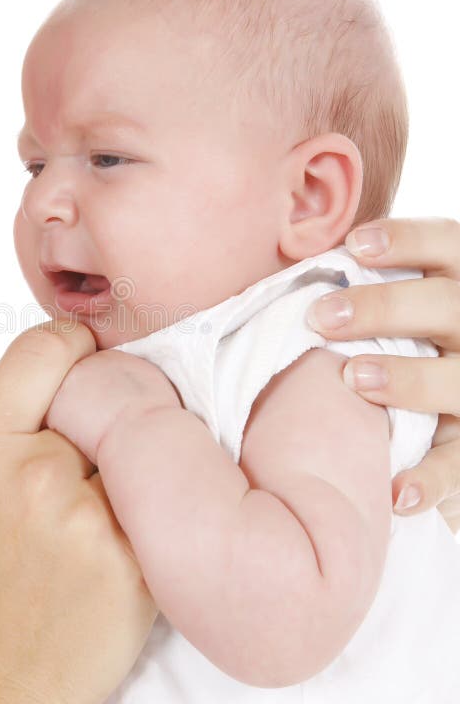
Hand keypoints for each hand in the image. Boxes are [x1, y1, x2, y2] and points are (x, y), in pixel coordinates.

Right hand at [0, 321, 157, 703]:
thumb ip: (16, 423)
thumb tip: (79, 361)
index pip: (41, 349)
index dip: (72, 343)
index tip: (87, 353)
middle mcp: (33, 477)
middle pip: (99, 398)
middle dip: (100, 420)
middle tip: (86, 459)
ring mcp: (88, 522)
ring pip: (136, 448)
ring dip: (127, 469)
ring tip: (92, 516)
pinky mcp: (136, 565)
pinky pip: (158, 501)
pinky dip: (147, 513)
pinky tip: (114, 545)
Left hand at [305, 217, 459, 531]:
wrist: (446, 398)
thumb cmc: (403, 336)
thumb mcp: (406, 301)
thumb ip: (369, 282)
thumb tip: (288, 254)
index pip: (449, 244)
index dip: (408, 240)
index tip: (355, 245)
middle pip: (448, 306)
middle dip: (386, 307)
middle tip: (321, 317)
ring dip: (410, 378)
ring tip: (354, 377)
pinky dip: (434, 479)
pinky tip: (396, 493)